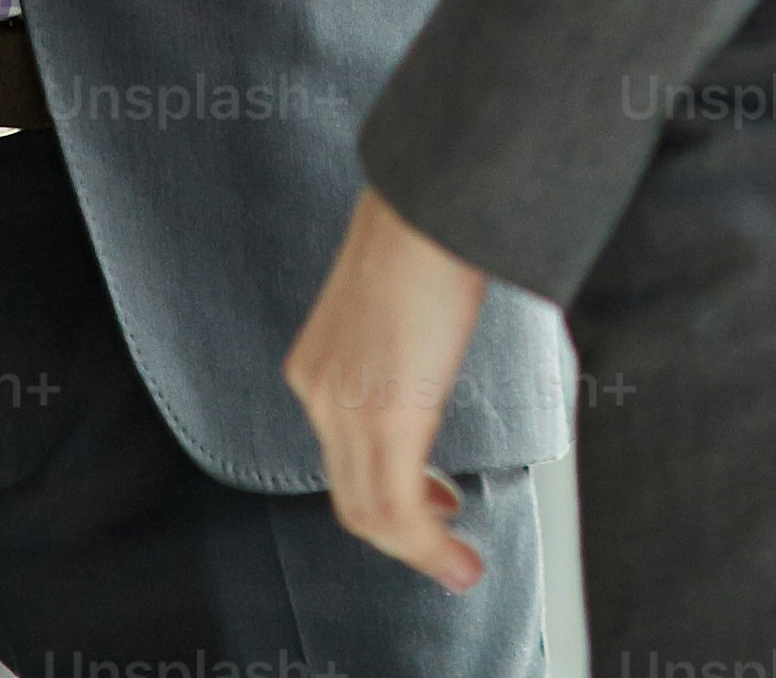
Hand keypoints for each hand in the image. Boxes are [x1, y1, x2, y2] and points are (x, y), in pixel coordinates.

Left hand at [285, 188, 492, 590]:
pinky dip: (427, 548)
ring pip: (370, 514)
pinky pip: (396, 511)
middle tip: (445, 553)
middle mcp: (317, 393)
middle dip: (402, 536)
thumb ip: (398, 343)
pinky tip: (457, 558)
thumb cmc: (424, 235)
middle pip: (350, 495)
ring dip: (418, 554)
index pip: (340, 459)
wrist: (427, 207)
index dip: (384, 496)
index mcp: (316, 367)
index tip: (430, 504)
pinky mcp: (382, 421)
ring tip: (459, 569)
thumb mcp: (396, 304)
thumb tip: (433, 351)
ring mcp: (344, 411)